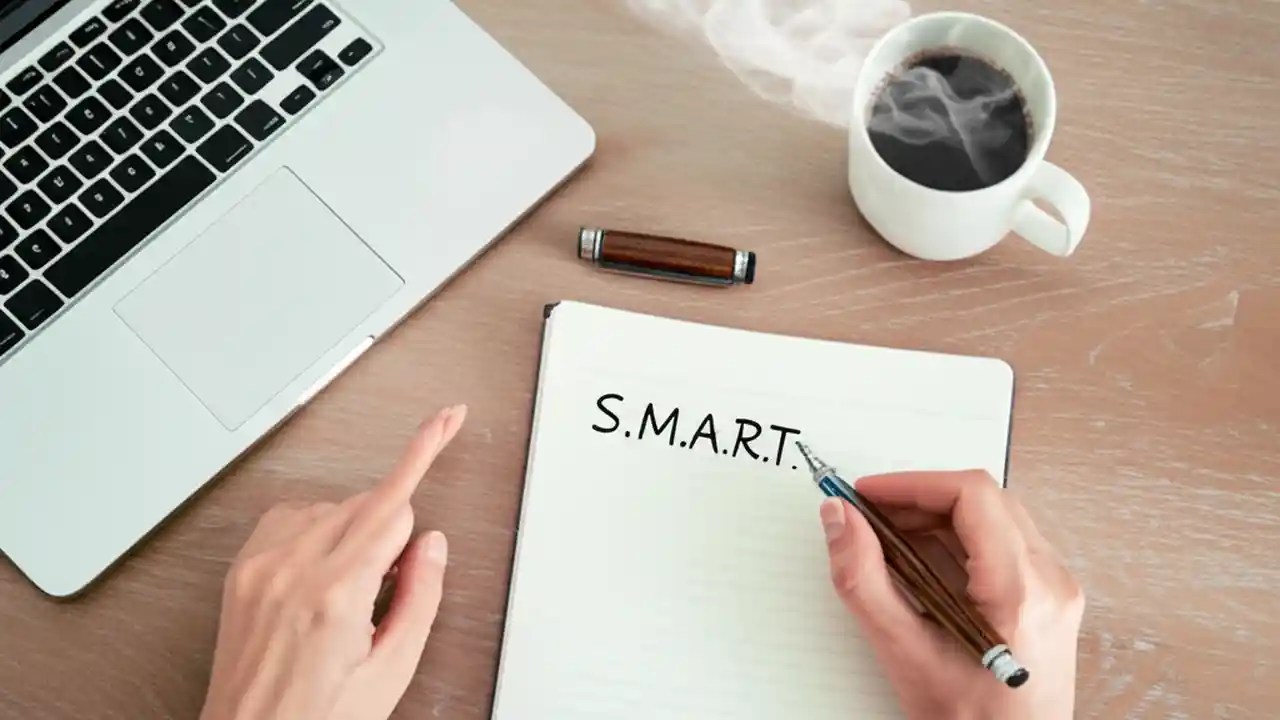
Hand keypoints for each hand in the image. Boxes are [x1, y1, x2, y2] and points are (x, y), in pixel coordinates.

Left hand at [200, 404, 467, 719]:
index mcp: (337, 594)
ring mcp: (261, 566)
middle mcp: (293, 570)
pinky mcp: (242, 570)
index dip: (426, 454)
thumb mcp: (390, 671)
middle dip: (392, 530)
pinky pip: (290, 516)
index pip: (393, 502)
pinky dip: (316, 529)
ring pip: (331, 507)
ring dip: (355, 530)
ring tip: (353, 591)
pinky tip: (322, 568)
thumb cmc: (318, 719)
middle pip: (367, 503)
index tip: (445, 419)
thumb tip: (432, 544)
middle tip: (391, 585)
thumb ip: (420, 599)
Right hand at [819, 470, 1083, 719]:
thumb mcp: (904, 653)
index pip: (971, 496)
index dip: (912, 484)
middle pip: (983, 500)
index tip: (869, 495)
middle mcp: (1050, 582)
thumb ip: (864, 580)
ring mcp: (1056, 589)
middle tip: (870, 514)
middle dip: (920, 498)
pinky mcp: (1049, 597)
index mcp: (1021, 591)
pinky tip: (920, 562)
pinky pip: (1004, 543)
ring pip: (994, 518)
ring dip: (937, 518)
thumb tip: (840, 521)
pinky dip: (957, 540)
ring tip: (888, 538)